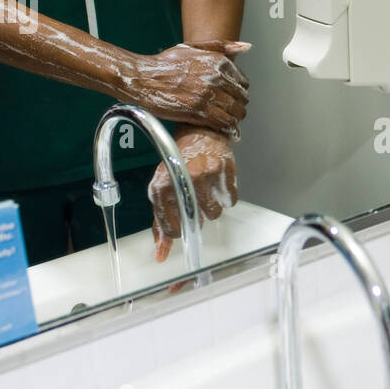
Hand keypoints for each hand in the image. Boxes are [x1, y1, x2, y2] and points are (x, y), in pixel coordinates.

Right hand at [131, 40, 248, 135]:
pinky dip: (226, 127)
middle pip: (241, 99)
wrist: (142, 78)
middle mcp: (215, 78)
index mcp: (217, 62)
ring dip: (235, 119)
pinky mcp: (198, 112)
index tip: (234, 96)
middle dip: (238, 106)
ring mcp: (207, 96)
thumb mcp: (193, 47)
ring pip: (235, 113)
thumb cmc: (165, 63)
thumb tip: (247, 47)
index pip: (243, 82)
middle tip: (232, 111)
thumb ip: (221, 46)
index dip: (240, 91)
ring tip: (229, 121)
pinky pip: (223, 123)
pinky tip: (222, 127)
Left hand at [147, 126, 237, 263]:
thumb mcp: (162, 191)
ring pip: (215, 214)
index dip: (180, 228)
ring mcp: (203, 175)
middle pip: (196, 222)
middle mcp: (181, 181)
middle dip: (197, 213)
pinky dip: (226, 196)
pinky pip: (230, 201)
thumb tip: (161, 255)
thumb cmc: (178, 163)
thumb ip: (161, 224)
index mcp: (160, 188)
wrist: (198, 132)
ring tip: (207, 188)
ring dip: (213, 205)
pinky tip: (218, 182)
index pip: (172, 228)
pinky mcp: (223, 170)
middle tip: (194, 195)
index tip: (183, 220)